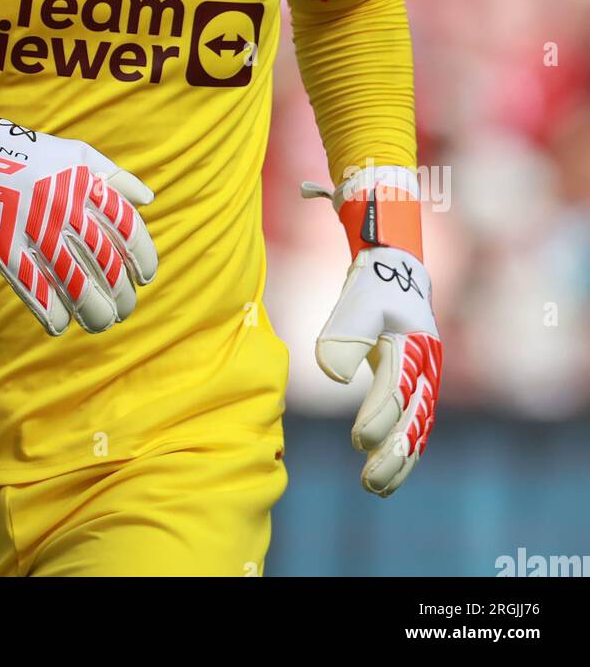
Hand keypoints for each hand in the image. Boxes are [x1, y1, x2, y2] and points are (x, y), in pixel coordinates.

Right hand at [0, 108, 157, 336]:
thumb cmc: (35, 155)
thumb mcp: (80, 155)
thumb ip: (115, 177)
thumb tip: (149, 200)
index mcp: (86, 185)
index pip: (127, 228)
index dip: (142, 258)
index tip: (145, 278)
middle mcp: (64, 207)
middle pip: (104, 261)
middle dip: (120, 293)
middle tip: (125, 310)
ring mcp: (33, 227)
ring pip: (72, 280)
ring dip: (92, 309)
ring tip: (101, 323)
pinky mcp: (5, 242)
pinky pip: (30, 283)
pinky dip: (48, 308)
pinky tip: (60, 323)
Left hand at [316, 244, 441, 496]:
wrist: (396, 271)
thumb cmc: (374, 287)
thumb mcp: (358, 302)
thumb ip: (345, 335)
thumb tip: (333, 375)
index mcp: (413, 348)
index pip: (397, 391)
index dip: (379, 419)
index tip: (357, 441)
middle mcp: (425, 370)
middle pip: (414, 421)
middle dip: (394, 455)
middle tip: (369, 484)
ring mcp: (425, 380)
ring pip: (417, 429)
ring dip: (399, 460)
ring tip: (375, 488)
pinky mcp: (416, 386)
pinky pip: (414, 425)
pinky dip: (403, 451)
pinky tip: (388, 475)